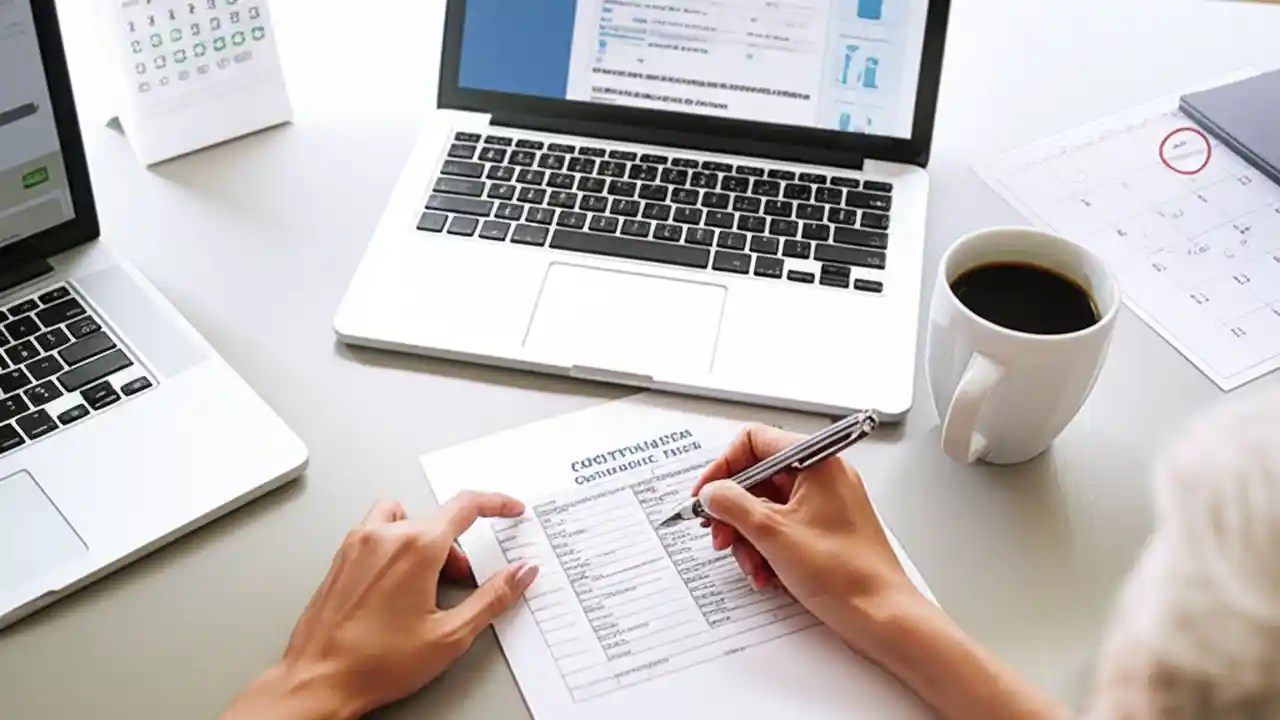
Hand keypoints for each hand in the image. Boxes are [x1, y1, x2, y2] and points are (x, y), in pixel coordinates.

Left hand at [222, 493, 538, 719]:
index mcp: (416, 547)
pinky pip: (377, 533)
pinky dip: (397, 548)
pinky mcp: (341, 558)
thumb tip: (521, 573)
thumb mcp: (450, 635)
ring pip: (405, 521)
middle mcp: (384, 536)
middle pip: (436, 521)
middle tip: (460, 583)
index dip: (496, 504)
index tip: (510, 509)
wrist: (318, 681)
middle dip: (457, 549)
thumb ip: (493, 597)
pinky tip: (398, 588)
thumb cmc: (374, 664)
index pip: (466, 506)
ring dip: (424, 542)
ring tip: (426, 583)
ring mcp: (358, 544)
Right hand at [694, 425, 1066, 719]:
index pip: (755, 441)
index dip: (723, 467)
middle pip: (758, 477)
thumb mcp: (773, 534)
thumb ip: (733, 505)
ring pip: (767, 506)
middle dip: (734, 511)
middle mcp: (823, 476)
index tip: (706, 495)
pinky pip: (784, 526)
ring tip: (750, 564)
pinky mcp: (825, 528)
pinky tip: (766, 573)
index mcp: (817, 462)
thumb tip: (711, 491)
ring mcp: (826, 502)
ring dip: (749, 536)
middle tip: (721, 536)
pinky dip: (768, 547)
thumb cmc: (845, 574)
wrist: (882, 615)